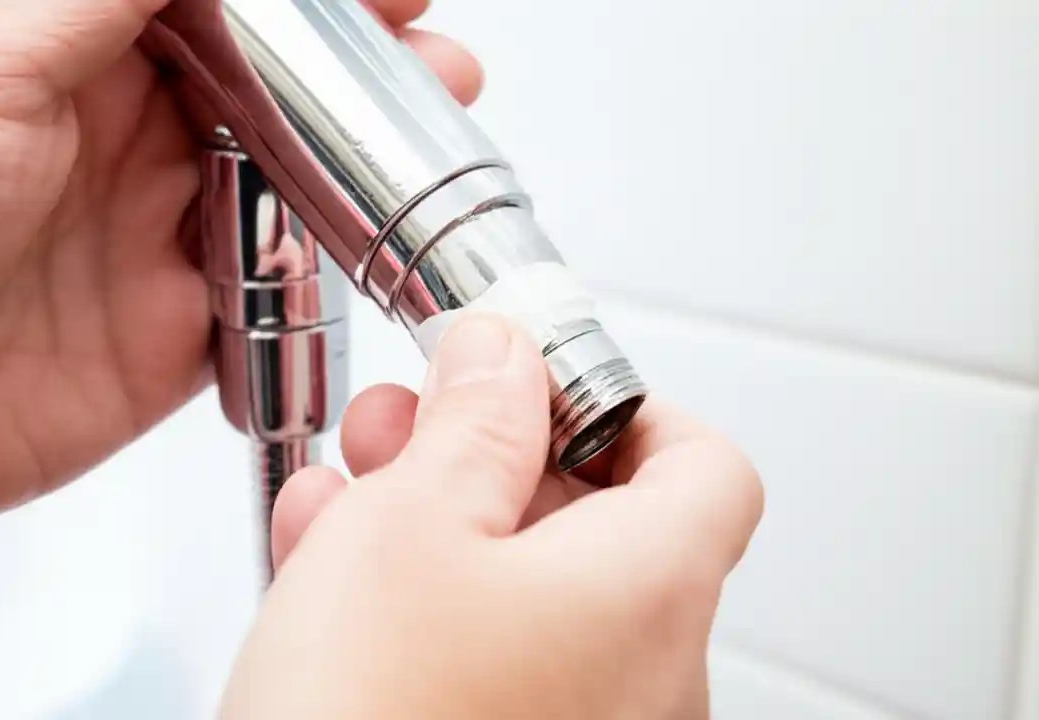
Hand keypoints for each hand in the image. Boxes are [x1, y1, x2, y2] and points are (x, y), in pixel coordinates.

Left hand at [0, 0, 481, 553]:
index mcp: (77, 62)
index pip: (221, 15)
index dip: (311, 6)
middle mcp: (126, 148)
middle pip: (273, 101)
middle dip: (361, 81)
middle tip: (438, 68)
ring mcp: (157, 244)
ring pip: (288, 198)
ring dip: (361, 178)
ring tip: (430, 160)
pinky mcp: (177, 337)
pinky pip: (275, 303)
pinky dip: (326, 284)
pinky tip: (370, 256)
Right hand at [221, 315, 763, 718]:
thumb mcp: (409, 525)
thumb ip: (472, 420)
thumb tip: (503, 357)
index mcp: (650, 592)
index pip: (703, 464)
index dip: (622, 404)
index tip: (538, 385)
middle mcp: (647, 677)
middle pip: (600, 523)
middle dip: (491, 455)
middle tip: (407, 425)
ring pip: (530, 593)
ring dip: (441, 525)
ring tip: (346, 496)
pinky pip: (496, 666)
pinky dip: (430, 610)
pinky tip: (335, 579)